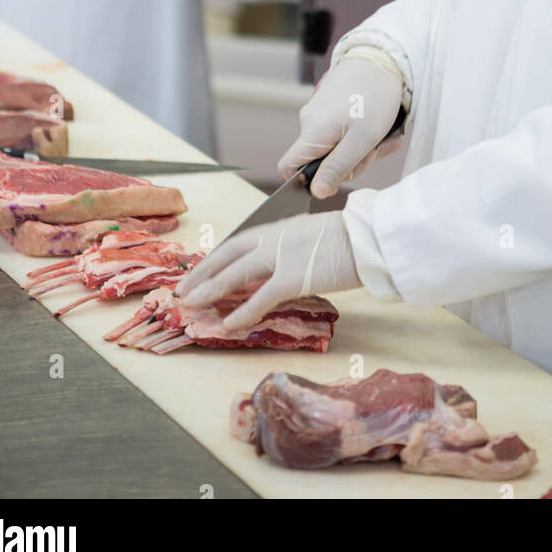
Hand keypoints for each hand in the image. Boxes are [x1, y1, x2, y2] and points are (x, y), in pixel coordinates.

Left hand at [173, 212, 359, 329]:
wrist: (370, 237)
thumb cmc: (351, 238)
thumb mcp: (314, 234)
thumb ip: (292, 246)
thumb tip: (278, 264)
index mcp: (279, 227)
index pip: (237, 242)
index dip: (215, 258)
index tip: (198, 271)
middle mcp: (275, 237)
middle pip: (227, 255)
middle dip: (202, 273)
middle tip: (182, 290)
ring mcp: (282, 255)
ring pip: (236, 273)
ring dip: (210, 289)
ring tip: (190, 305)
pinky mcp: (294, 276)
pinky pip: (261, 297)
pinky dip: (243, 312)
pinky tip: (228, 325)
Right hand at [279, 57, 403, 198]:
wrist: (383, 58)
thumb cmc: (374, 98)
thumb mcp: (362, 140)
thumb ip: (338, 168)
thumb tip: (316, 192)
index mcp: (312, 132)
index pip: (288, 167)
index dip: (306, 181)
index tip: (336, 178)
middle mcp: (309, 123)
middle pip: (319, 162)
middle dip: (351, 164)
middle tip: (375, 150)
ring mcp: (320, 114)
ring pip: (335, 149)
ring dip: (362, 150)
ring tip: (385, 138)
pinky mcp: (331, 108)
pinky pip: (342, 134)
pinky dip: (362, 137)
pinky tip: (382, 131)